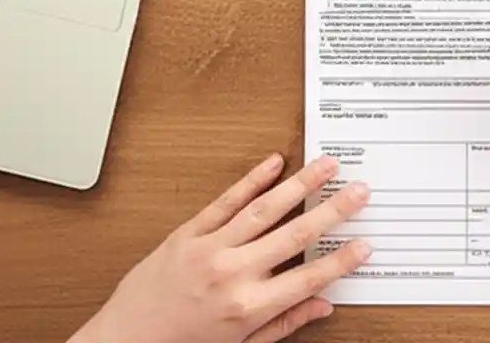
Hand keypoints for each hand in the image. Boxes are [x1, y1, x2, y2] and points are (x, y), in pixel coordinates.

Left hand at [70, 154, 370, 342]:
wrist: (126, 340)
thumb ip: (285, 322)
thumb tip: (323, 305)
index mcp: (248, 307)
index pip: (308, 278)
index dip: (341, 260)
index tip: (364, 244)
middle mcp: (232, 274)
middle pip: (294, 236)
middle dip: (333, 211)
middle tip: (358, 191)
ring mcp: (209, 249)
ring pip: (264, 210)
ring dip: (299, 185)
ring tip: (325, 166)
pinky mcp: (188, 233)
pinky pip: (225, 201)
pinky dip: (251, 181)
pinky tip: (273, 164)